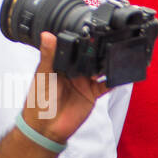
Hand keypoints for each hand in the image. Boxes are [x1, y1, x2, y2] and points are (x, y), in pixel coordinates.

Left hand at [20, 31, 110, 145]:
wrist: (46, 128)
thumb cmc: (38, 101)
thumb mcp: (43, 75)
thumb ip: (48, 56)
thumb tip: (46, 34)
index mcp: (58, 63)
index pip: (71, 48)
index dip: (79, 40)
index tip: (89, 28)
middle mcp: (72, 71)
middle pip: (87, 57)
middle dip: (96, 50)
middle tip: (106, 40)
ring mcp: (83, 82)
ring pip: (98, 69)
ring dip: (105, 63)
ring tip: (114, 55)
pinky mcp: (91, 94)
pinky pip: (105, 85)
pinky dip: (113, 80)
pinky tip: (119, 74)